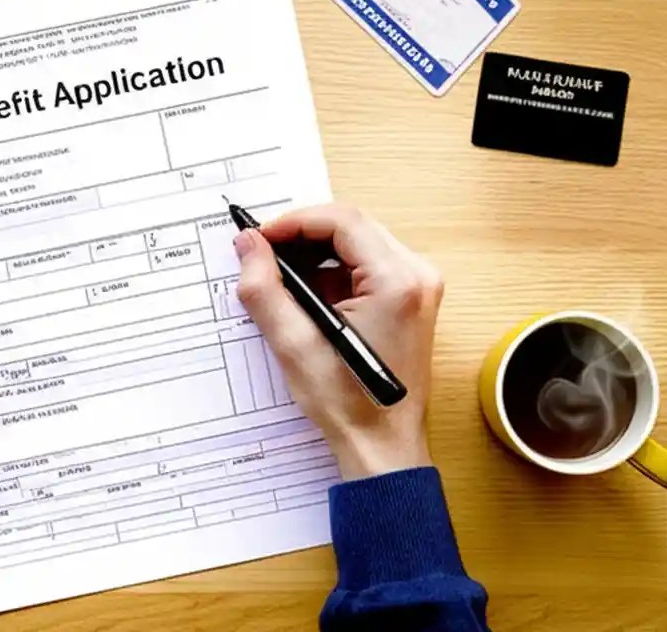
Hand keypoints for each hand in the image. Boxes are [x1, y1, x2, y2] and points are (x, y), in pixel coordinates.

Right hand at [234, 205, 442, 479]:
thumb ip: (265, 288)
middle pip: (351, 227)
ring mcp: (418, 287)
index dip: (294, 222)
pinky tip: (304, 298)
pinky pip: (366, 266)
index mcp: (397, 282)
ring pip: (357, 244)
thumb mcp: (294, 344)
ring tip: (279, 279)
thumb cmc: (348, 404)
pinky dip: (331, 272)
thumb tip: (248, 244)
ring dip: (315, 254)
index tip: (259, 238)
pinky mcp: (409, 300)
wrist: (383, 446)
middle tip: (262, 254)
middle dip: (302, 236)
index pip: (342, 221)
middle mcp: (417, 276)